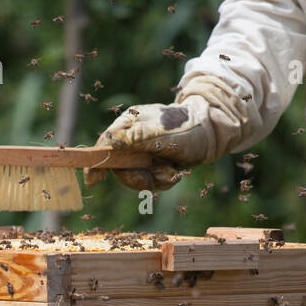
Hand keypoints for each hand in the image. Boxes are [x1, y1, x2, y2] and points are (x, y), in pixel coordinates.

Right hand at [84, 75, 245, 190]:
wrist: (212, 133)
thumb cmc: (186, 127)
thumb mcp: (156, 133)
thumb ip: (130, 139)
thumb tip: (106, 145)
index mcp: (128, 124)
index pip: (104, 144)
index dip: (97, 163)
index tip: (93, 180)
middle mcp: (132, 138)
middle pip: (119, 168)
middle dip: (137, 176)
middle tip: (154, 174)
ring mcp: (143, 152)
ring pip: (136, 177)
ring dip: (154, 179)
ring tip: (170, 171)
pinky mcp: (154, 164)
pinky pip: (150, 181)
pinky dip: (162, 180)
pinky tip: (174, 172)